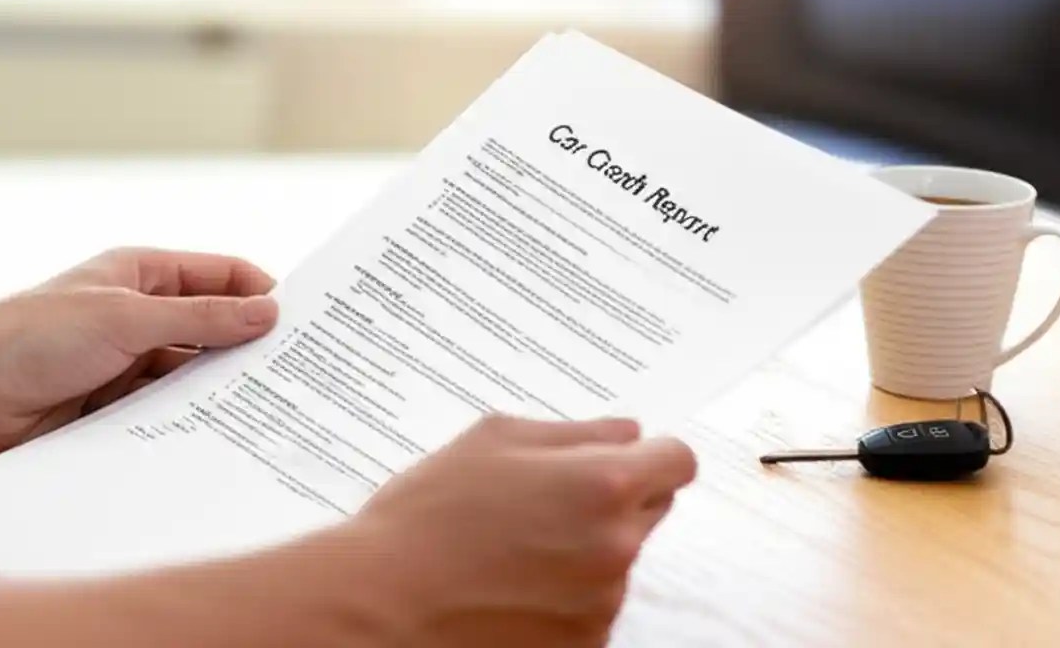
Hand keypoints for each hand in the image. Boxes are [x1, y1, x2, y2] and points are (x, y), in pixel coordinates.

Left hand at [0, 248, 279, 458]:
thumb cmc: (34, 336)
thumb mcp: (128, 318)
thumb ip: (201, 318)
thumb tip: (268, 314)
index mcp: (142, 273)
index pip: (221, 274)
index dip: (261, 291)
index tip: (303, 322)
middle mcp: (141, 314)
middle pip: (214, 324)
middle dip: (251, 343)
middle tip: (300, 369)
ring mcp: (131, 360)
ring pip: (196, 370)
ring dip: (225, 384)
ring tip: (274, 404)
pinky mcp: (120, 404)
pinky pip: (172, 406)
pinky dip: (197, 414)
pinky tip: (228, 429)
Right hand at [351, 414, 696, 647]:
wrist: (381, 603)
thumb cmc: (426, 518)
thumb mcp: (492, 441)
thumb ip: (573, 432)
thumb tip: (625, 433)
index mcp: (602, 484)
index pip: (678, 461)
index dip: (653, 455)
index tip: (629, 459)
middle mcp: (616, 546)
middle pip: (652, 508)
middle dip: (615, 497)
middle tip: (548, 499)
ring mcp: (601, 603)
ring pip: (617, 559)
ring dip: (586, 548)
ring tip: (514, 546)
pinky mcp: (581, 643)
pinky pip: (592, 606)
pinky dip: (566, 594)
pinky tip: (512, 584)